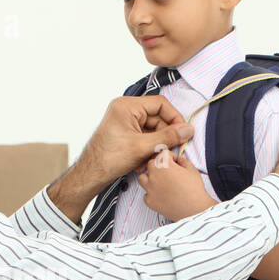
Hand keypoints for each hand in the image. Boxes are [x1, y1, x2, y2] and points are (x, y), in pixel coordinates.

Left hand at [47, 93, 194, 223]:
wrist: (90, 175)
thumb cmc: (109, 159)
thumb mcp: (142, 147)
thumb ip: (168, 137)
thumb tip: (189, 130)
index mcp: (127, 106)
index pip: (160, 104)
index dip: (174, 118)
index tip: (184, 132)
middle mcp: (125, 110)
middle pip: (157, 117)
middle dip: (165, 134)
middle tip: (172, 149)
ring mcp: (125, 122)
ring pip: (152, 129)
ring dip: (157, 143)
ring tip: (156, 158)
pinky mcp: (125, 133)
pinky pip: (145, 136)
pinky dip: (149, 147)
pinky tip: (146, 160)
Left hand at [137, 147, 216, 222]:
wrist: (195, 209)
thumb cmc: (195, 189)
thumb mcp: (192, 169)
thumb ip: (182, 160)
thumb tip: (176, 159)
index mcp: (164, 165)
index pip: (162, 154)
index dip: (170, 157)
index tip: (176, 163)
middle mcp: (154, 175)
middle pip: (150, 164)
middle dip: (159, 166)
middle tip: (169, 173)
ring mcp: (150, 189)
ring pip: (142, 178)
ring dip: (150, 178)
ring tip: (161, 183)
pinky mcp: (149, 201)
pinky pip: (146, 194)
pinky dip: (152, 194)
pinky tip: (162, 195)